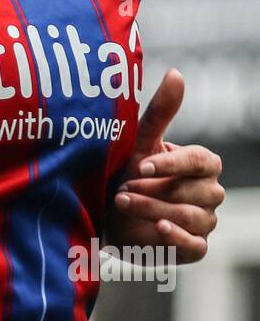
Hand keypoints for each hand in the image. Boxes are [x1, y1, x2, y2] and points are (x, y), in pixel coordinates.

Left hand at [103, 68, 223, 263]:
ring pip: (190, 217)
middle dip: (156, 189)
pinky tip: (158, 229)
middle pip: (195, 192)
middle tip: (123, 187)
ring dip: (153, 209)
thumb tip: (176, 73)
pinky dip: (177, 238)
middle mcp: (211, 192)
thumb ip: (161, 111)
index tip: (140, 165)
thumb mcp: (141, 141)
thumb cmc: (130, 170)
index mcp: (204, 164)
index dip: (171, 164)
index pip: (200, 161)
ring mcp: (205, 220)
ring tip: (122, 202)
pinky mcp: (194, 247)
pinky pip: (195, 245)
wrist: (110, 211)